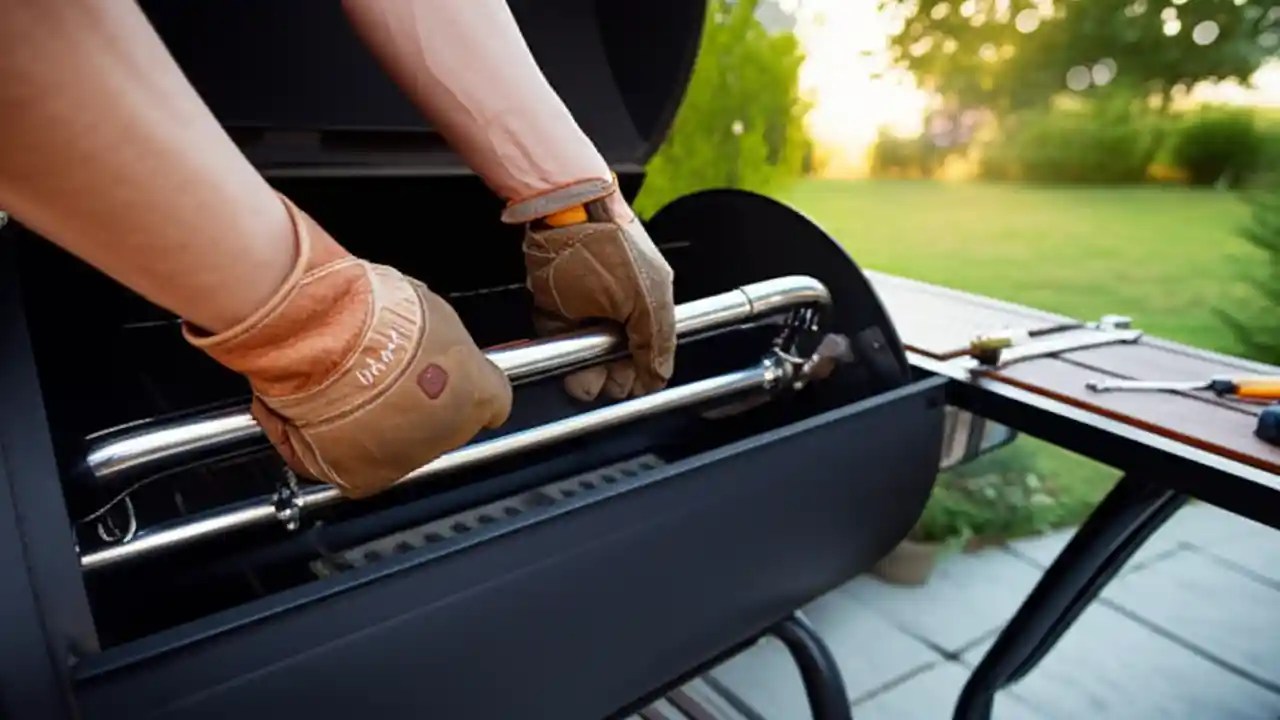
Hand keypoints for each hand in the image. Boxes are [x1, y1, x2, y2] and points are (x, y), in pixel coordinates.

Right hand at [186, 195, 511, 498]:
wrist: (326, 335)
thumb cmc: (377, 315)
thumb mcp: (431, 313)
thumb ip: (440, 340)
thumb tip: (429, 340)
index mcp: (480, 394)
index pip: (492, 401)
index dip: (465, 387)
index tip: (450, 379)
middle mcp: (448, 435)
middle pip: (437, 426)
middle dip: (413, 406)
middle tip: (381, 377)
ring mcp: (405, 460)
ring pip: (391, 447)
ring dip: (371, 426)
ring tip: (340, 390)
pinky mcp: (360, 478)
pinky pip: (347, 462)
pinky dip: (330, 443)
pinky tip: (316, 412)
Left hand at [502, 177, 675, 400]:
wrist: (561, 212)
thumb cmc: (609, 241)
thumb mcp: (645, 298)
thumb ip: (656, 341)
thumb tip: (658, 376)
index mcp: (650, 302)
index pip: (651, 352)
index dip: (642, 374)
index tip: (633, 387)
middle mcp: (620, 309)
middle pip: (619, 360)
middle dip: (614, 378)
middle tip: (609, 383)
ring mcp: (588, 310)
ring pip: (589, 358)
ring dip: (587, 375)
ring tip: (585, 381)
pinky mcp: (556, 311)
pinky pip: (561, 343)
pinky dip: (563, 358)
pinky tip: (567, 367)